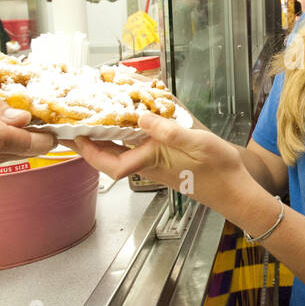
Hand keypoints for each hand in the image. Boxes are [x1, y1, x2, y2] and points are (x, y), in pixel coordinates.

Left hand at [69, 113, 249, 215]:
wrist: (234, 189)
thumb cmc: (219, 169)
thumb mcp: (198, 143)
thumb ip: (169, 130)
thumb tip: (141, 116)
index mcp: (152, 161)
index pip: (112, 164)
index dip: (90, 151)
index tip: (75, 134)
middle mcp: (148, 164)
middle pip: (108, 157)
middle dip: (87, 142)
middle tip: (69, 124)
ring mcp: (154, 163)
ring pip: (119, 152)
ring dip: (102, 137)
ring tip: (90, 118)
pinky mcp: (162, 160)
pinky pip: (134, 148)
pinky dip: (123, 134)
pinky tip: (124, 120)